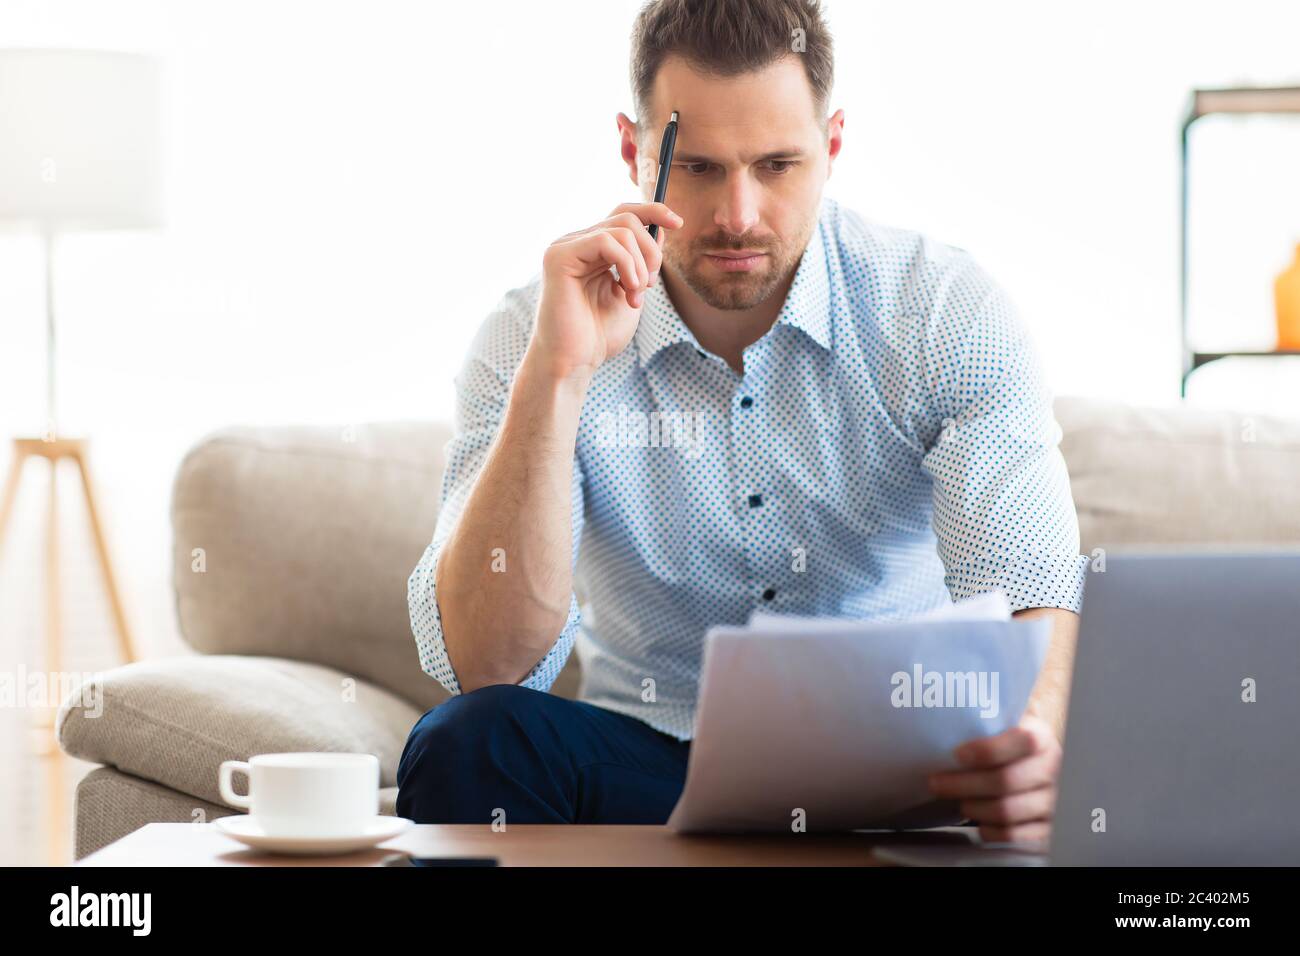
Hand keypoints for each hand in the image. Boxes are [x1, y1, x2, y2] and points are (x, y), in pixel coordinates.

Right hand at [530, 202, 682, 382]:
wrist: (574, 362)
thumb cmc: (599, 335)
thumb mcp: (633, 291)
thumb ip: (644, 261)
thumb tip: (660, 227)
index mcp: (592, 251)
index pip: (623, 215)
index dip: (652, 211)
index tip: (678, 222)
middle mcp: (576, 243)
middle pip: (627, 219)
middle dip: (651, 251)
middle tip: (650, 285)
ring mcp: (565, 247)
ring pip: (621, 230)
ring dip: (640, 264)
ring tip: (636, 295)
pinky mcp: (559, 257)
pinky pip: (605, 241)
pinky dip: (626, 263)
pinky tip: (627, 289)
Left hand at [927, 713, 1061, 845]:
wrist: (1038, 766)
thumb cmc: (1009, 744)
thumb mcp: (1004, 724)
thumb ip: (983, 721)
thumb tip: (942, 718)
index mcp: (1041, 738)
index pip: (1022, 741)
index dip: (987, 749)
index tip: (957, 754)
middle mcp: (1052, 769)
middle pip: (1005, 781)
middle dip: (963, 784)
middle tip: (936, 782)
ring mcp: (1052, 801)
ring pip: (1006, 811)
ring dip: (973, 807)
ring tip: (958, 800)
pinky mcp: (1046, 828)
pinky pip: (1013, 835)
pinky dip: (989, 830)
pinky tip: (978, 820)